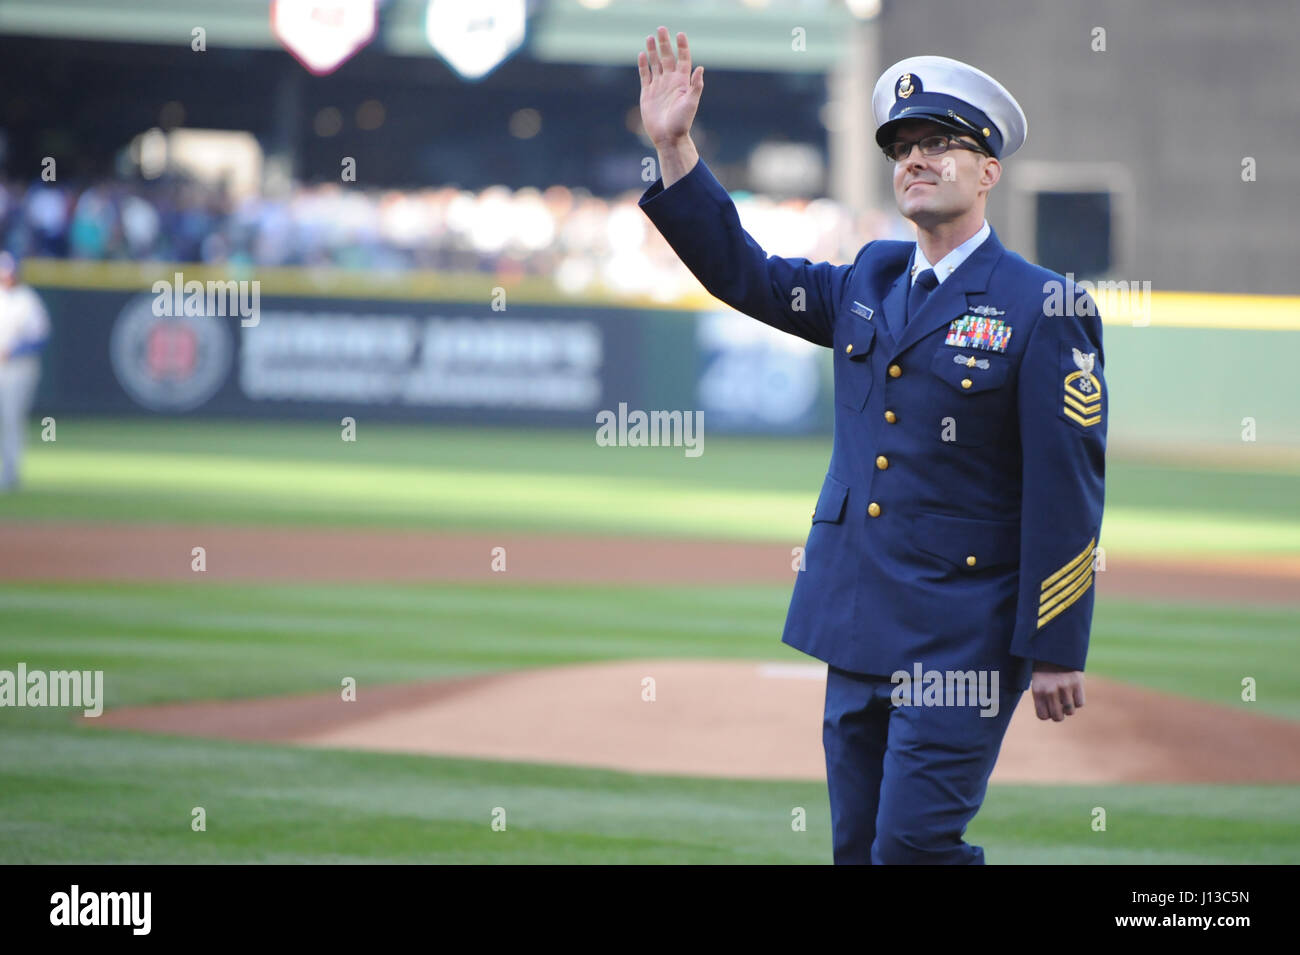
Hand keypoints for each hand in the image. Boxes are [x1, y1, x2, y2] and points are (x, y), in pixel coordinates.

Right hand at [638, 27, 703, 148]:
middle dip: (665, 43)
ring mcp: (659, 86)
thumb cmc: (681, 123)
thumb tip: (701, 68)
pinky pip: (645, 75)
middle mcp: (671, 82)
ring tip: (650, 37)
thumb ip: (696, 86)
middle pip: (667, 57)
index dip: (682, 47)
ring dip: (653, 51)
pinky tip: (642, 55)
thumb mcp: (691, 104)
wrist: (668, 138)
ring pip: (655, 64)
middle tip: (661, 29)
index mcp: (682, 82)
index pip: (683, 59)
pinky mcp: (648, 93)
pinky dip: (643, 65)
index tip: (680, 34)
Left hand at [1030, 663, 1084, 721]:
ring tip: (1066, 698)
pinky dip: (1078, 701)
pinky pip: (1080, 703)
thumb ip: (1042, 695)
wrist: (1056, 646)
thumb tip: (1050, 713)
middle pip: (1057, 717)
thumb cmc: (1045, 665)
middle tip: (1059, 706)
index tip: (1049, 708)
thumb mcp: (1037, 679)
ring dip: (1069, 707)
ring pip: (1070, 712)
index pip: (1042, 716)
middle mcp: (1050, 690)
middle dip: (1059, 714)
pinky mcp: (1077, 683)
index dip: (1047, 714)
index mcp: (1037, 690)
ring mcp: (1064, 687)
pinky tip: (1073, 693)